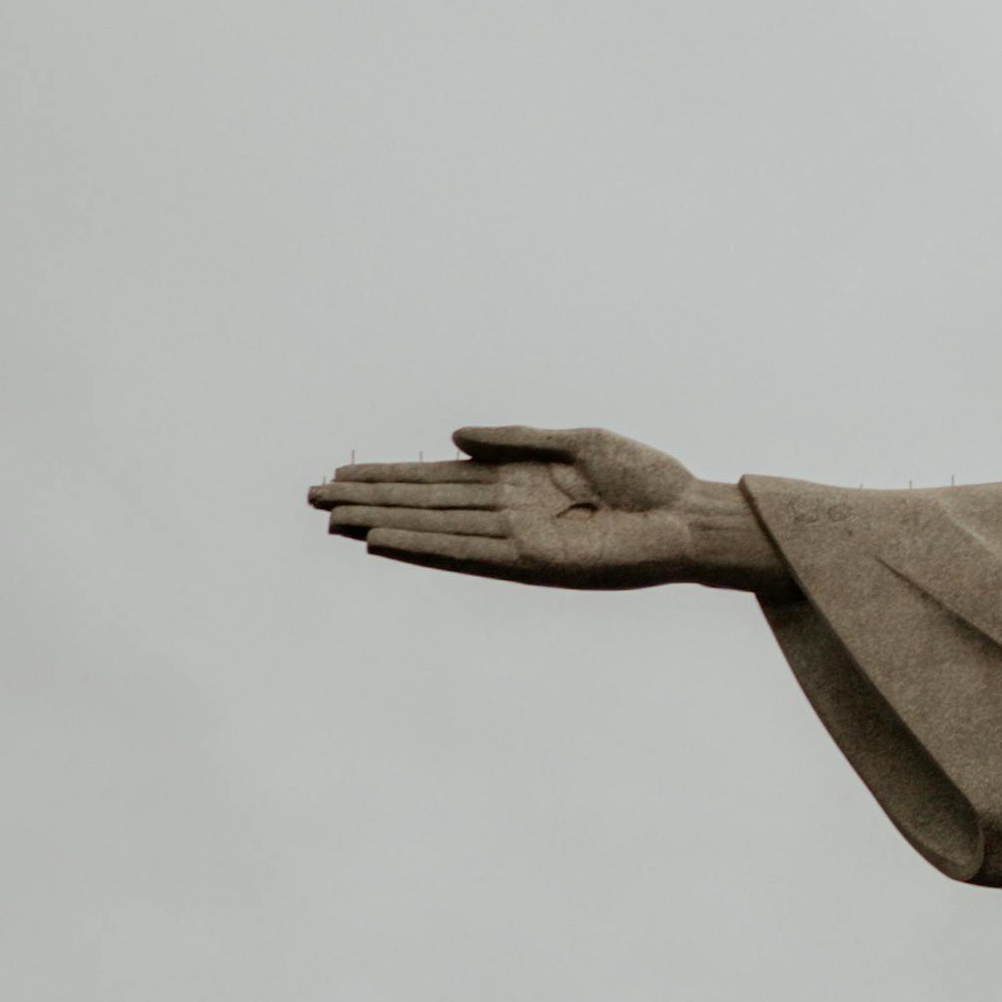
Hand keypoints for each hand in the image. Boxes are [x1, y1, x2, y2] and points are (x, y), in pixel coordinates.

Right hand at [308, 426, 787, 592]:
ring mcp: (517, 539)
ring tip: (334, 520)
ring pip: (435, 529)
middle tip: (311, 499)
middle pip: (425, 504)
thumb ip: (515, 439)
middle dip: (371, 500)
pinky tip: (387, 541)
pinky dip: (427, 548)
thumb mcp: (578, 442)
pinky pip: (469, 554)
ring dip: (384, 524)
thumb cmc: (647, 478)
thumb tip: (454, 438)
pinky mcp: (534, 563)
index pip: (439, 480)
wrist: (690, 515)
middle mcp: (508, 511)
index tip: (342, 476)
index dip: (391, 477)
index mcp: (517, 480)